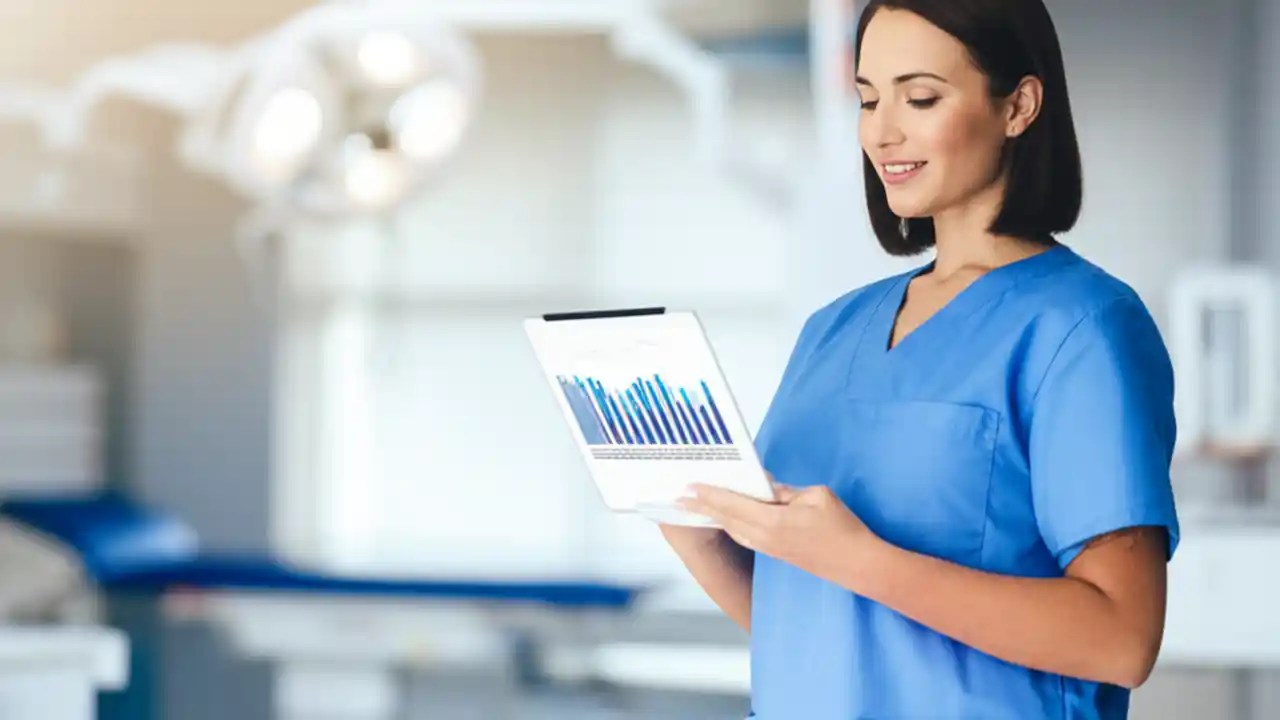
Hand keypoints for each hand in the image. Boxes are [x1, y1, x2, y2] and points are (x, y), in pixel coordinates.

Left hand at [678, 475, 881, 587]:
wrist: (856, 564)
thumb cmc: (841, 528)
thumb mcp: (816, 496)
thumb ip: (785, 492)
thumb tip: (765, 487)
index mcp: (772, 522)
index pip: (732, 504)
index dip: (708, 495)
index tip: (689, 487)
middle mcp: (765, 538)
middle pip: (726, 518)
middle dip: (702, 507)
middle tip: (680, 496)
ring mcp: (769, 548)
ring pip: (733, 529)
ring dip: (714, 516)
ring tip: (697, 505)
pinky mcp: (776, 553)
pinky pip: (744, 536)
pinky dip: (730, 525)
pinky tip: (726, 518)